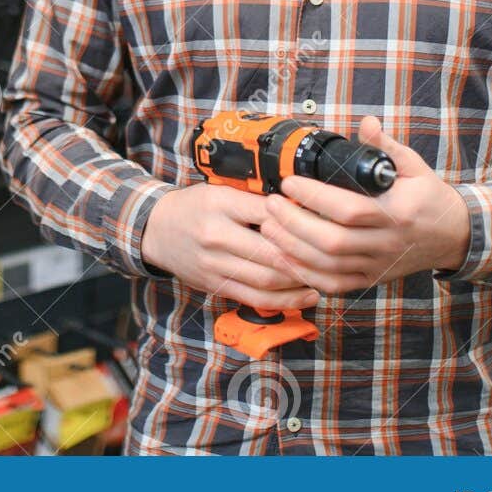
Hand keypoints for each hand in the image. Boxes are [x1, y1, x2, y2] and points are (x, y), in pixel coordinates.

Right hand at [140, 182, 319, 312]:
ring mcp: (215, 265)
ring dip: (300, 282)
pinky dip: (284, 300)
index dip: (301, 222)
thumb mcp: (222, 191)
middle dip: (307, 258)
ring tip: (325, 277)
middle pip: (272, 253)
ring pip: (267, 280)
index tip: (326, 224)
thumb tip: (302, 206)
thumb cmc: (195, 206)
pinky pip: (255, 298)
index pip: (270, 215)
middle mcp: (216, 236)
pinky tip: (305, 295)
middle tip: (334, 258)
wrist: (156, 230)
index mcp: (221, 205)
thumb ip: (256, 200)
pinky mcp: (215, 286)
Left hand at [260, 116, 470, 294]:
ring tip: (268, 226)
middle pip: (332, 242)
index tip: (290, 183)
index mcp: (398, 212)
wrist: (453, 236)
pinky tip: (285, 256)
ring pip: (328, 266)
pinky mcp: (370, 280)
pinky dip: (305, 274)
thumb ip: (387, 146)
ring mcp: (377, 266)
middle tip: (270, 204)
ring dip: (292, 248)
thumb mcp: (414, 166)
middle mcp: (387, 243)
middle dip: (294, 224)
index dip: (314, 197)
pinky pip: (333, 284)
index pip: (350, 209)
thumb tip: (366, 123)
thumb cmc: (429, 198)